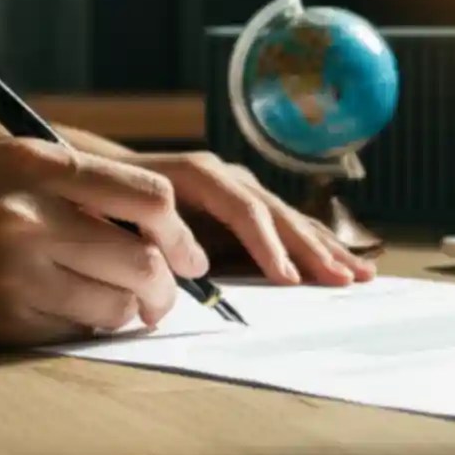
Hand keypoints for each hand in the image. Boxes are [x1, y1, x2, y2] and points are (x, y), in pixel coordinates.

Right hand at [0, 139, 208, 346]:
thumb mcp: (14, 164)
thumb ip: (87, 186)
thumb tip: (171, 236)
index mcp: (37, 165)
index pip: (150, 198)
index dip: (181, 234)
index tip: (190, 254)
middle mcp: (27, 217)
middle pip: (142, 262)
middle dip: (168, 286)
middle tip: (168, 294)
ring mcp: (12, 273)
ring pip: (117, 306)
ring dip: (131, 311)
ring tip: (123, 304)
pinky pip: (76, 330)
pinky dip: (89, 325)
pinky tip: (73, 310)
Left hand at [123, 152, 374, 286]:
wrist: (94, 173)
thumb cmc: (104, 199)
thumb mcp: (120, 215)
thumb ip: (157, 238)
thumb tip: (195, 269)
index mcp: (199, 175)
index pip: (245, 210)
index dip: (268, 246)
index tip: (289, 280)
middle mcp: (229, 176)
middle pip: (280, 214)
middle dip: (314, 251)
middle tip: (344, 280)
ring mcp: (242, 188)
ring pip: (293, 220)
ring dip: (328, 249)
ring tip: (361, 274)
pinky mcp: (248, 204)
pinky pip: (289, 225)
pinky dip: (317, 245)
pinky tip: (345, 262)